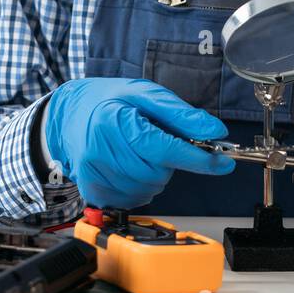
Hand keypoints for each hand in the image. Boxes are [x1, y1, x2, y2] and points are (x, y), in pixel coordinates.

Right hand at [43, 77, 234, 210]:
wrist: (71, 115)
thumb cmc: (109, 101)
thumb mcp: (147, 95)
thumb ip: (182, 115)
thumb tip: (215, 132)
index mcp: (115, 121)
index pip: (166, 148)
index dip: (198, 158)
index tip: (222, 162)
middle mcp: (100, 151)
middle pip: (159, 171)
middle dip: (171, 160)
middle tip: (158, 139)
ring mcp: (94, 174)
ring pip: (149, 188)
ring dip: (156, 173)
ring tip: (141, 150)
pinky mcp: (93, 191)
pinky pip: (135, 198)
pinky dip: (142, 185)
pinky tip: (131, 165)